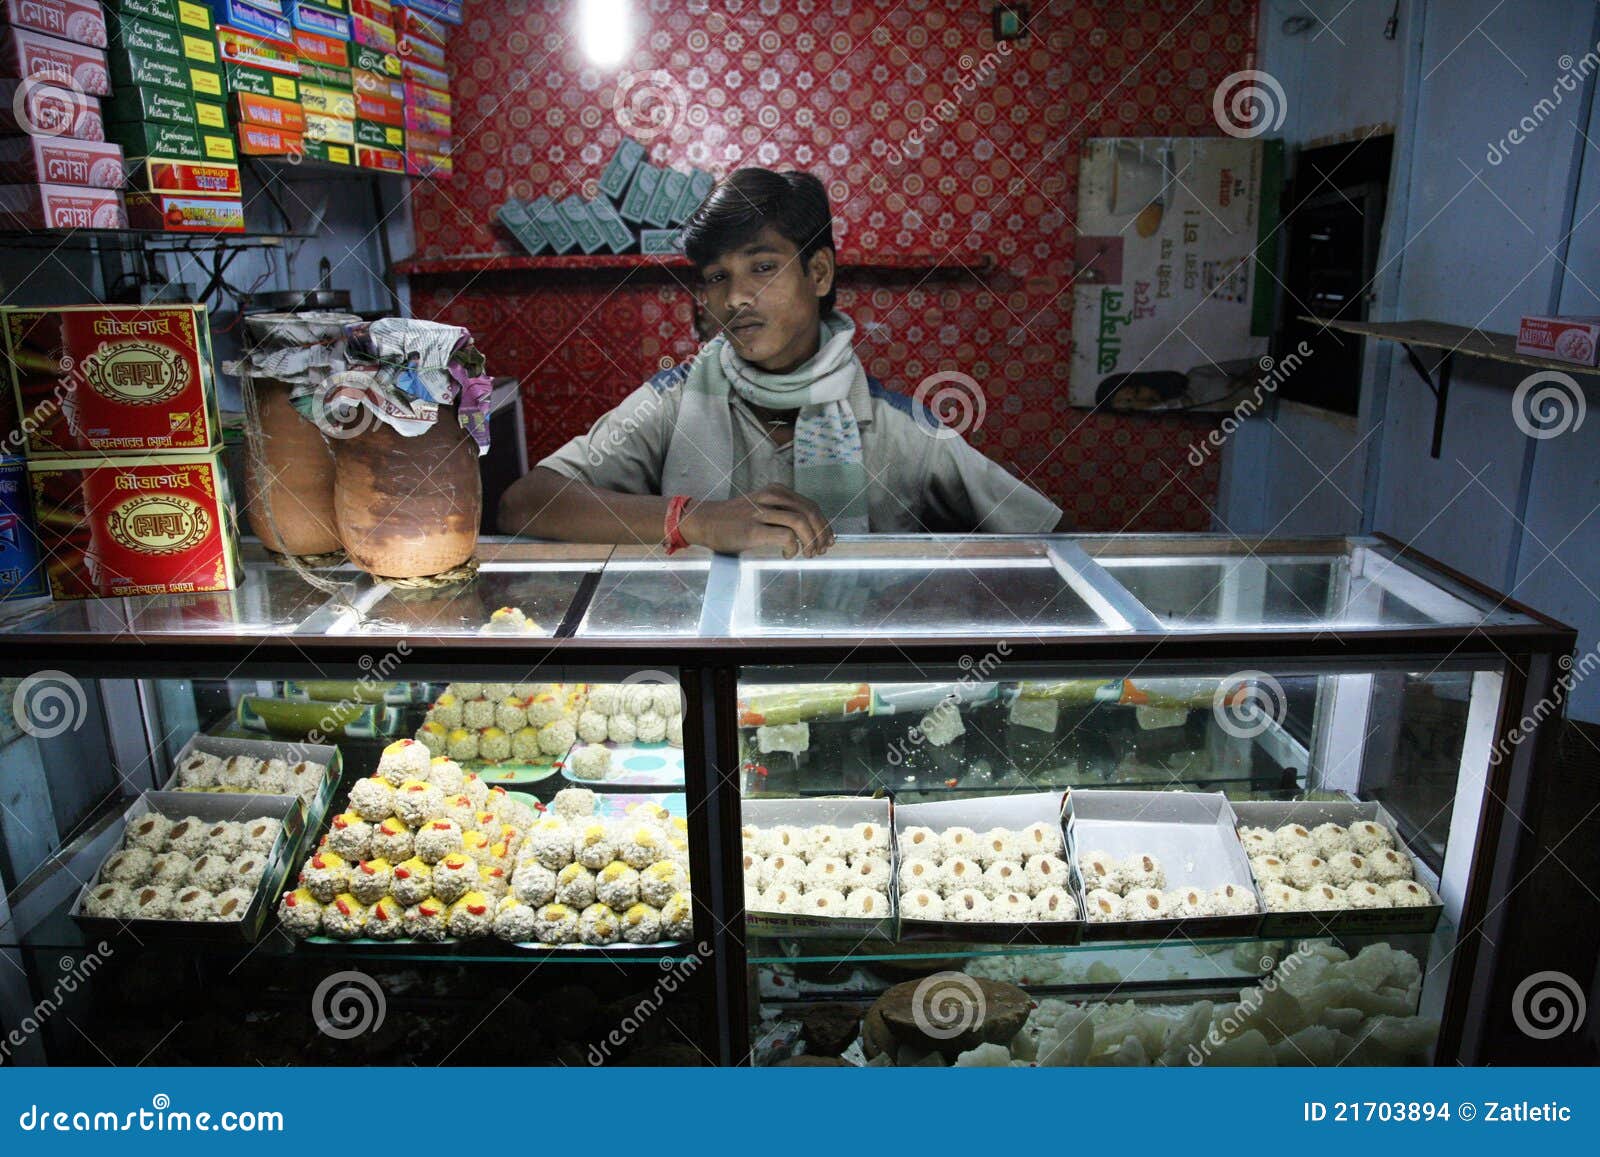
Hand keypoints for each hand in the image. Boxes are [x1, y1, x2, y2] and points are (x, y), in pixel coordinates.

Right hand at [679, 485, 835, 557]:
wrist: (704, 521)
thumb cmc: (734, 520)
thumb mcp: (761, 507)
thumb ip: (782, 513)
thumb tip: (811, 531)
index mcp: (775, 490)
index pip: (810, 505)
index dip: (824, 523)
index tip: (829, 539)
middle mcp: (770, 497)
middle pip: (809, 512)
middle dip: (821, 533)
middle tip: (821, 550)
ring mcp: (760, 512)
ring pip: (800, 521)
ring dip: (811, 540)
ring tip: (809, 554)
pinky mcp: (752, 529)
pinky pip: (784, 536)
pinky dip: (793, 547)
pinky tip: (788, 555)